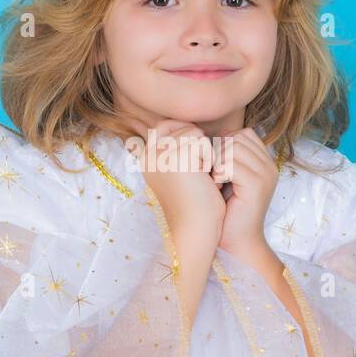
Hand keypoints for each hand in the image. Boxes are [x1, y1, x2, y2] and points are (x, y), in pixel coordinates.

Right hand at [128, 119, 225, 248]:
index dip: (188, 137)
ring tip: (200, 178)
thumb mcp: (182, 173)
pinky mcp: (175, 157)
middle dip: (198, 147)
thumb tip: (195, 129)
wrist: (195, 231)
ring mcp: (160, 155)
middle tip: (198, 175)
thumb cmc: (195, 205)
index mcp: (145, 159)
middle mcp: (148, 155)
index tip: (195, 165)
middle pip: (182, 126)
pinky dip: (210, 158)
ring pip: (193, 132)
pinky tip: (204, 178)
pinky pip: (202, 140)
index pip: (167, 125)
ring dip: (205, 153)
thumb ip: (180, 150)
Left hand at [212, 128, 278, 257]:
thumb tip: (209, 135)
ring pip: (233, 146)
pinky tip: (217, 187)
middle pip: (237, 136)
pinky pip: (231, 164)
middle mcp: (270, 166)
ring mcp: (266, 175)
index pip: (243, 133)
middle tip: (213, 175)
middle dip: (218, 152)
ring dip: (217, 162)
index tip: (215, 166)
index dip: (223, 144)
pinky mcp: (257, 186)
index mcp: (265, 163)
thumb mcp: (226, 178)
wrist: (236, 243)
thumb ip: (225, 156)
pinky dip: (218, 173)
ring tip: (215, 181)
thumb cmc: (225, 212)